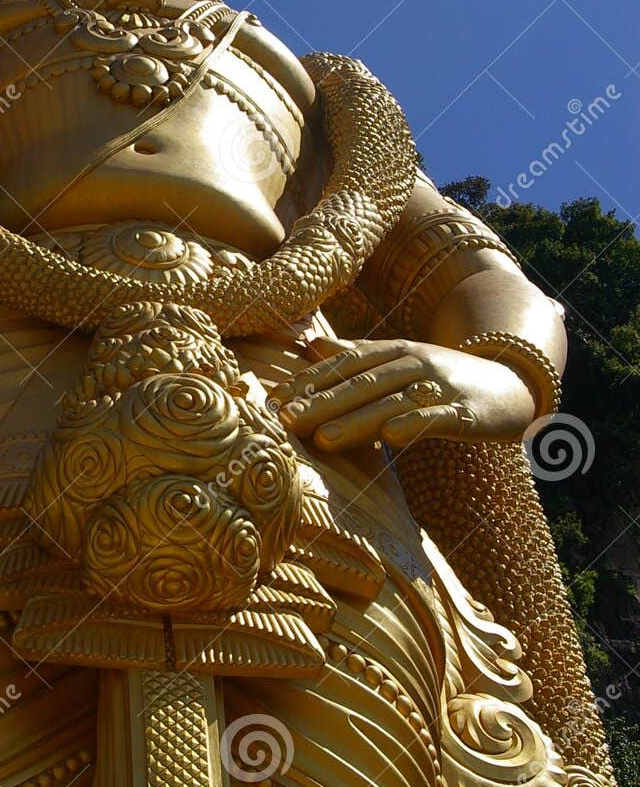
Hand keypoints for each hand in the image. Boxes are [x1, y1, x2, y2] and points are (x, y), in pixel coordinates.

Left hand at [273, 335, 536, 450]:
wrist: (514, 384)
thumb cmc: (445, 378)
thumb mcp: (401, 361)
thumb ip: (358, 356)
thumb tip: (311, 347)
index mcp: (394, 351)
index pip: (344, 364)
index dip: (308, 382)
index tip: (273, 400)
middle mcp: (415, 363)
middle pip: (362, 383)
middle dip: (321, 402)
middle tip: (284, 420)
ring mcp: (442, 386)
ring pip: (393, 402)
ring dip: (357, 420)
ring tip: (323, 439)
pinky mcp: (468, 412)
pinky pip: (438, 417)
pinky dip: (415, 424)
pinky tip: (392, 438)